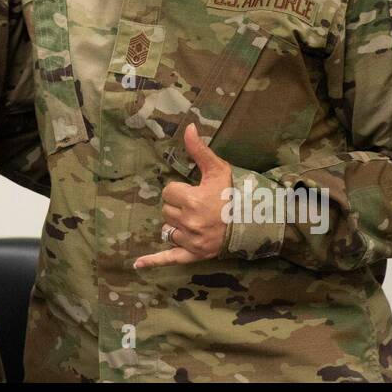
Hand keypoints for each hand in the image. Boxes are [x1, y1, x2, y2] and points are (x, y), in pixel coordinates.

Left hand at [134, 123, 232, 268]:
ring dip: (177, 226)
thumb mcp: (217, 169)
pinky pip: (169, 258)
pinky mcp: (193, 255)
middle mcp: (190, 223)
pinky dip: (153, 261)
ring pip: (168, 230)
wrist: (254, 222)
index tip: (194, 192)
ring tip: (196, 222)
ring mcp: (191, 241)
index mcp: (193, 201)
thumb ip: (199, 150)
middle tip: (198, 207)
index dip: (178, 190)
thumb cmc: (234, 193)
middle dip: (178, 207)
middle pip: (166, 211)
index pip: (168, 192)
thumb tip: (189, 127)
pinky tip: (137, 264)